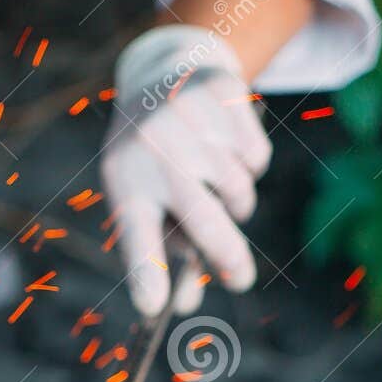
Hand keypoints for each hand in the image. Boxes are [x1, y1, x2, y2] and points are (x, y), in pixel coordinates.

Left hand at [102, 24, 271, 316]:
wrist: (163, 74)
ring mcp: (189, 120)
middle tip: (238, 281)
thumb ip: (164, 250)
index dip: (146, 273)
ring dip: (238, 205)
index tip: (154, 308)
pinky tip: (225, 147)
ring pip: (239, 192)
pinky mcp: (223, 98)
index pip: (136, 235)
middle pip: (202, 219)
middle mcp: (153, 148)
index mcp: (124, 180)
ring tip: (215, 186)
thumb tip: (184, 304)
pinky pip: (257, 160)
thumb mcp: (144, 197)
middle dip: (226, 258)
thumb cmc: (152, 160)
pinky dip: (251, 166)